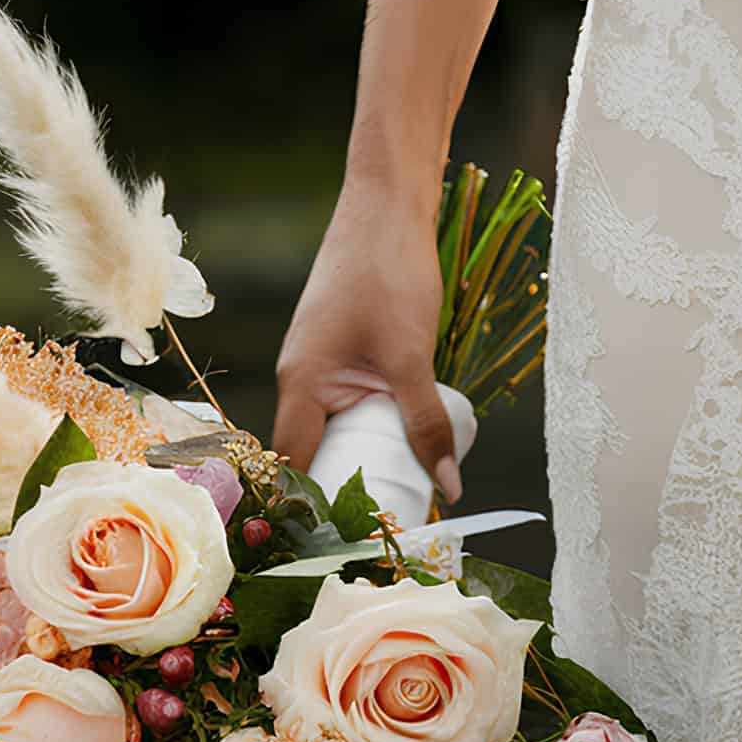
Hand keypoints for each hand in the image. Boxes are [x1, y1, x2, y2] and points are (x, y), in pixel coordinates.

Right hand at [272, 182, 461, 503]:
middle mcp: (302, 378)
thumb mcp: (412, 355)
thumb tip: (448, 486)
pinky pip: (349, 405)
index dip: (314, 508)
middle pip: (312, 454)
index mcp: (302, 384)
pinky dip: (372, 429)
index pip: (293, 466)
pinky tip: (405, 443)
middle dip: (342, 491)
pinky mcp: (343, 350)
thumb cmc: (390, 269)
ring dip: (362, 460)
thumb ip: (426, 422)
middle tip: (384, 525)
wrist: (389, 201)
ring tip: (399, 496)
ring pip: (335, 429)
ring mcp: (321, 363)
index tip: (347, 540)